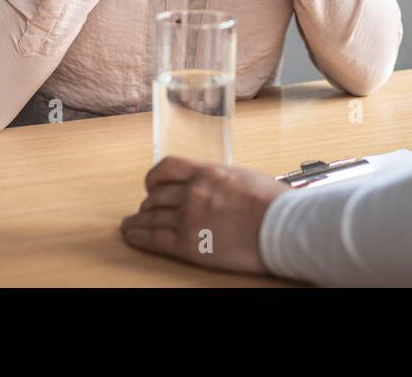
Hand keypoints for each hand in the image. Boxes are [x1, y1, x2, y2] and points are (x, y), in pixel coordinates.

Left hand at [120, 156, 290, 275]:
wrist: (280, 226)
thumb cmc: (274, 203)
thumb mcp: (244, 178)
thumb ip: (224, 181)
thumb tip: (222, 187)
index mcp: (207, 172)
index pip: (167, 167)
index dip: (154, 178)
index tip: (152, 185)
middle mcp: (192, 192)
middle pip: (156, 196)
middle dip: (149, 203)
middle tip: (146, 210)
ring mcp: (187, 217)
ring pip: (150, 216)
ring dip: (138, 220)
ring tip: (131, 225)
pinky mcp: (187, 244)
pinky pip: (153, 238)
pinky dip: (138, 236)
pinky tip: (132, 236)